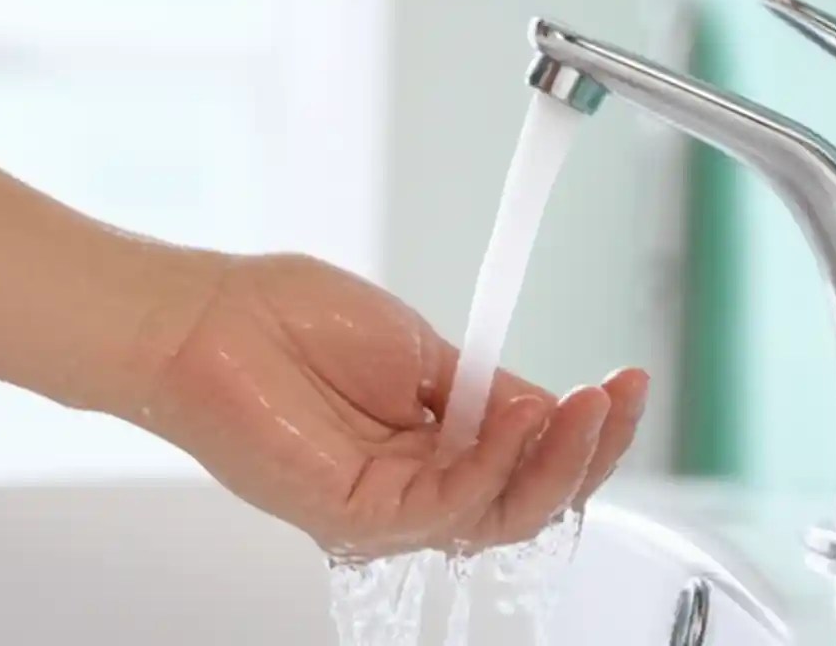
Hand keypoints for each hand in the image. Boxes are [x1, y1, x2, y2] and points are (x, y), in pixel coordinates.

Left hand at [142, 254, 647, 558]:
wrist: (211, 320)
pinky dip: (496, 460)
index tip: (625, 382)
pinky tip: (521, 414)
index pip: (526, 461)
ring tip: (587, 404)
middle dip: (586, 454)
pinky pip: (450, 503)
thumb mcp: (420, 348)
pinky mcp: (359, 516)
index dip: (583, 431)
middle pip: (527, 501)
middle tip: (619, 398)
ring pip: (500, 514)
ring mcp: (388, 506)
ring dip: (555, 458)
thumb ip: (486, 390)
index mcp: (430, 445)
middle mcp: (415, 484)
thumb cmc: (290, 322)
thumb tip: (552, 408)